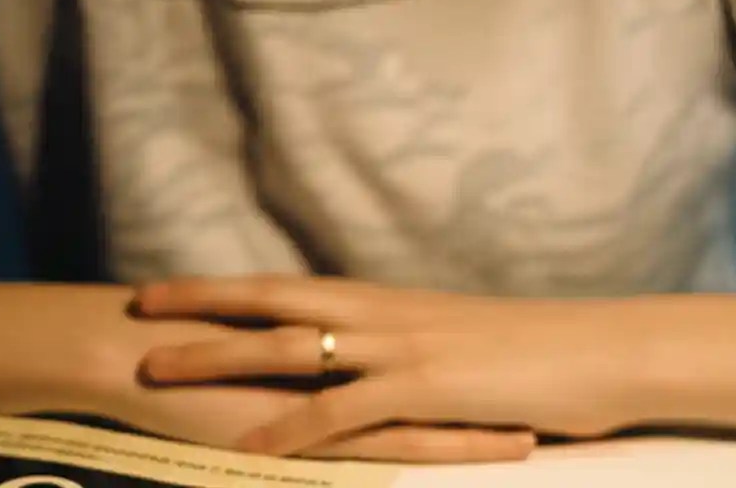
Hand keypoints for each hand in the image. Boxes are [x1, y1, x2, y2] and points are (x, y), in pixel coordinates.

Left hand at [135, 277, 643, 457]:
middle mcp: (378, 314)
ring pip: (286, 350)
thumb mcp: (447, 337)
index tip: (170, 289)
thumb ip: (394, 343)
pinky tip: (247, 448)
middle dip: (198, 304)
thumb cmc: (528, 349)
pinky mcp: (424, 390)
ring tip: (154, 373)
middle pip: (268, 302)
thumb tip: (355, 357)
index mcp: (380, 301)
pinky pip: (340, 412)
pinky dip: (289, 428)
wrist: (600, 349)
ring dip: (216, 360)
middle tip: (135, 308)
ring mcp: (398, 349)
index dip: (223, 288)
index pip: (284, 288)